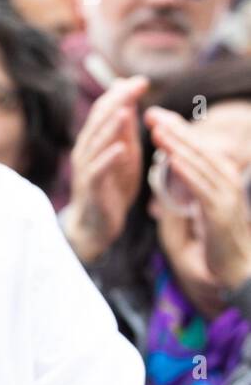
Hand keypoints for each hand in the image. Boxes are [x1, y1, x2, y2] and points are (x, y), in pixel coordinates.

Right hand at [63, 76, 148, 262]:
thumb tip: (130, 102)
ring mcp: (86, 168)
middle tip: (136, 85)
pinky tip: (121, 149)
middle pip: (98, 120)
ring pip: (96, 142)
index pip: (105, 110)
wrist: (97, 224)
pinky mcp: (91, 187)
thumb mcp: (123, 155)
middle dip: (118, 101)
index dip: (121, 93)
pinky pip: (98, 170)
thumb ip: (125, 131)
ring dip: (110, 126)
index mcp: (94, 140)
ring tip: (125, 110)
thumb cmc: (112, 188)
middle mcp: (85, 149)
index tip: (142, 80)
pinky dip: (109, 158)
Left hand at [145, 107, 250, 292]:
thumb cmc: (211, 244)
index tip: (153, 114)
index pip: (195, 148)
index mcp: (217, 179)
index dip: (175, 130)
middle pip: (198, 150)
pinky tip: (172, 162)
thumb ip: (176, 194)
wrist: (234, 271)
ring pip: (200, 165)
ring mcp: (225, 197)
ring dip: (178, 147)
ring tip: (157, 131)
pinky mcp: (221, 214)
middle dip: (174, 130)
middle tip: (151, 113)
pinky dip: (187, 173)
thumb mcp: (188, 213)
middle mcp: (224, 182)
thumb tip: (161, 175)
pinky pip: (202, 189)